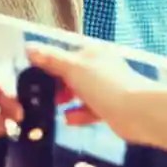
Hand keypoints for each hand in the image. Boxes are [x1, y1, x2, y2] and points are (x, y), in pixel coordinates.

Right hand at [26, 43, 153, 142]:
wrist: (137, 112)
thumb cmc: (104, 85)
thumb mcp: (73, 68)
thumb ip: (51, 59)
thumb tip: (29, 47)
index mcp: (93, 53)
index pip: (66, 55)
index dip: (49, 65)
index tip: (33, 77)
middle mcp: (101, 68)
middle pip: (73, 75)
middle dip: (57, 84)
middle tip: (40, 96)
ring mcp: (107, 88)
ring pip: (81, 93)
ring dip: (66, 100)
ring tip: (51, 107)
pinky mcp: (110, 108)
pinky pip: (89, 110)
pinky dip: (78, 114)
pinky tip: (67, 120)